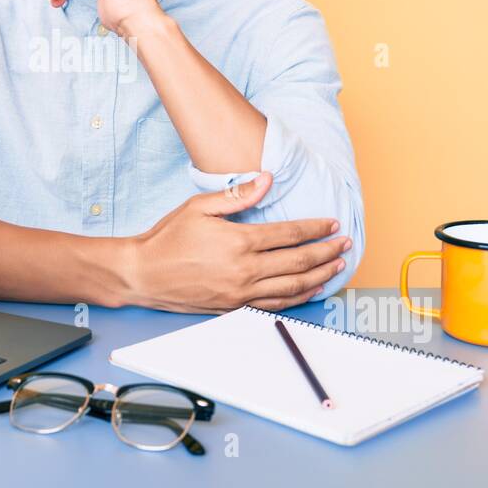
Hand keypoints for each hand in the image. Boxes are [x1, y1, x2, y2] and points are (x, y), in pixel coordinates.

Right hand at [119, 173, 351, 313]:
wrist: (143, 274)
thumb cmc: (168, 238)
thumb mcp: (199, 206)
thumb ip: (238, 195)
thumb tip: (267, 180)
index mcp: (240, 242)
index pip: (290, 235)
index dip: (315, 229)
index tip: (332, 224)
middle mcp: (245, 271)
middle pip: (299, 262)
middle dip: (326, 251)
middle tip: (345, 244)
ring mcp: (241, 293)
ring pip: (292, 287)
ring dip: (319, 276)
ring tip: (336, 266)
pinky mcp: (234, 307)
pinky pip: (275, 304)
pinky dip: (298, 297)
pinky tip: (310, 289)